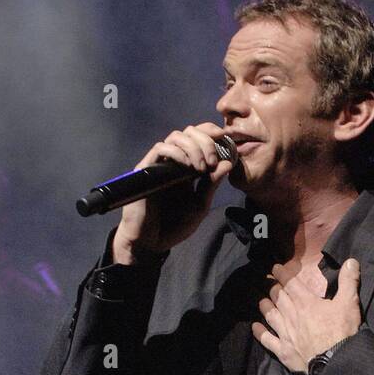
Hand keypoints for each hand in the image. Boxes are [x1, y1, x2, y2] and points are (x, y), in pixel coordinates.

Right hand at [112, 122, 234, 262]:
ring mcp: (159, 164)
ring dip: (193, 146)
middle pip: (188, 132)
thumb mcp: (199, 206)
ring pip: (175, 137)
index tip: (223, 137)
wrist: (150, 243)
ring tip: (201, 167)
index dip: (210, 132)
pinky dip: (177, 152)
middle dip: (205, 141)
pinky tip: (187, 167)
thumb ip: (211, 185)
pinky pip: (160, 149)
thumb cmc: (173, 226)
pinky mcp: (146, 169)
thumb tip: (227, 163)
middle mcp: (173, 162)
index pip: (197, 138)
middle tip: (212, 161)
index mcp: (187, 167)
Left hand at [252, 258, 361, 372]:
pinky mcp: (284, 351)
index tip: (275, 267)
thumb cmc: (342, 332)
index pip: (291, 284)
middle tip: (267, 281)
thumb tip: (351, 261)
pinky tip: (254, 327)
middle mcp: (292, 316)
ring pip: (271, 316)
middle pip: (278, 298)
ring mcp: (286, 334)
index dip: (282, 274)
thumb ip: (348, 281)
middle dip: (273, 288)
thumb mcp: (349, 304)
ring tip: (261, 300)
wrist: (335, 362)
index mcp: (306, 303)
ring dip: (265, 306)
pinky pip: (268, 340)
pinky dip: (260, 333)